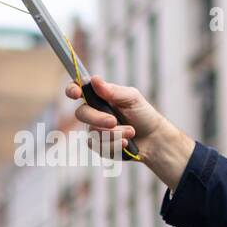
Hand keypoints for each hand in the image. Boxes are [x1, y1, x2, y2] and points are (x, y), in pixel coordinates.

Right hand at [66, 78, 193, 190]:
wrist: (153, 138)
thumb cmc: (143, 114)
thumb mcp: (132, 98)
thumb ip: (112, 91)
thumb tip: (94, 79)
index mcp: (98, 97)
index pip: (78, 90)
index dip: (72, 90)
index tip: (76, 93)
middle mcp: (93, 112)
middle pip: (81, 113)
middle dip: (98, 119)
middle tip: (114, 121)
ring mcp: (94, 130)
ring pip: (92, 132)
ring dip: (114, 134)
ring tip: (131, 132)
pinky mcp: (99, 146)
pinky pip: (98, 146)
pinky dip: (114, 144)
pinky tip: (126, 142)